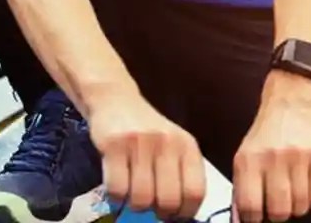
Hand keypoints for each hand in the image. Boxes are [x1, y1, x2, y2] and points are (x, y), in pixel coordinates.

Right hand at [87, 90, 205, 219]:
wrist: (116, 100)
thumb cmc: (148, 131)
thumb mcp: (173, 147)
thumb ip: (180, 176)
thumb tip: (178, 216)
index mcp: (188, 146)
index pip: (195, 192)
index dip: (184, 212)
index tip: (173, 215)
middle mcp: (168, 143)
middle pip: (169, 200)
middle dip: (159, 212)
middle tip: (151, 207)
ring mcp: (141, 143)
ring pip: (141, 199)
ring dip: (136, 206)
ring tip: (133, 195)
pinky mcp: (114, 145)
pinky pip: (117, 189)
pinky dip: (116, 198)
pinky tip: (118, 187)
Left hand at [232, 72, 310, 221]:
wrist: (291, 102)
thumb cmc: (265, 136)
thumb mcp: (245, 157)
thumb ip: (244, 188)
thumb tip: (244, 219)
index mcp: (250, 159)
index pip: (250, 206)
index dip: (253, 218)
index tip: (256, 215)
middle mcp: (274, 158)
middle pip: (279, 211)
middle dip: (276, 215)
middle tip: (275, 206)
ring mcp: (299, 157)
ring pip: (301, 207)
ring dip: (295, 207)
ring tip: (290, 194)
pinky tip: (305, 187)